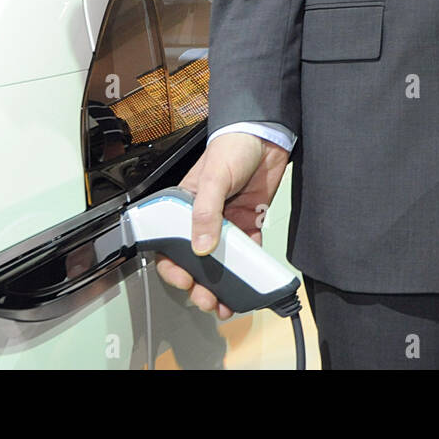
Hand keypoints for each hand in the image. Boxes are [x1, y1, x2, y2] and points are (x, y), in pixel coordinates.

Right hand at [155, 132, 289, 318]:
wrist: (267, 135)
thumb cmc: (232, 145)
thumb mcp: (213, 177)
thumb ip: (206, 211)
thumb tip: (201, 246)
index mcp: (184, 206)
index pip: (170, 243)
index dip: (173, 267)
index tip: (184, 281)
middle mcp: (204, 217)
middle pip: (195, 259)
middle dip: (198, 284)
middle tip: (206, 300)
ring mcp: (227, 222)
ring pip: (220, 261)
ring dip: (221, 283)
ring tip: (225, 303)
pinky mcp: (249, 222)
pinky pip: (247, 251)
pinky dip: (247, 268)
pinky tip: (248, 282)